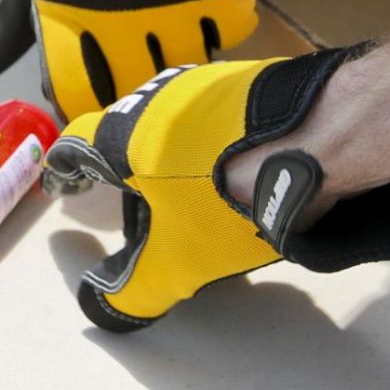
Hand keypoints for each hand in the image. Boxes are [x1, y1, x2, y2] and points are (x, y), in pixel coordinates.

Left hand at [0, 0, 259, 120]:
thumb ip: (13, 14)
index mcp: (66, 9)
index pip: (71, 90)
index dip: (76, 99)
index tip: (84, 94)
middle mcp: (122, 17)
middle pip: (128, 88)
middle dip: (124, 84)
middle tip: (127, 66)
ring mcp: (179, 3)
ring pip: (180, 67)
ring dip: (170, 60)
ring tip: (163, 37)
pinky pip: (225, 35)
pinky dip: (213, 31)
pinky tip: (198, 11)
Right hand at [42, 49, 389, 330]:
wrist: (322, 138)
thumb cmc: (231, 199)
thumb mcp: (181, 259)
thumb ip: (138, 287)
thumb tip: (101, 309)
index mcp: (125, 136)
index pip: (76, 144)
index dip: (67, 169)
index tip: (67, 184)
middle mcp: (157, 97)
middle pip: (128, 134)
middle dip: (130, 169)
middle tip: (144, 207)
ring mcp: (208, 84)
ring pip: (177, 124)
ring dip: (179, 156)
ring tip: (202, 195)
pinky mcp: (253, 81)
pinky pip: (221, 117)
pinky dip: (221, 145)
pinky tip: (247, 172)